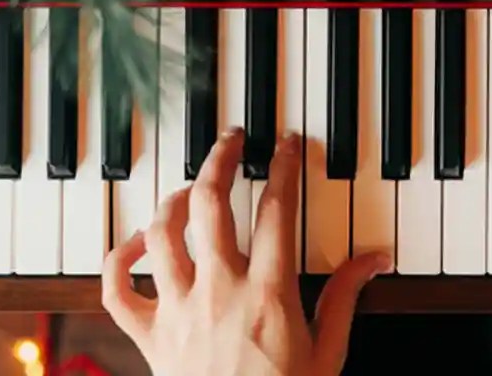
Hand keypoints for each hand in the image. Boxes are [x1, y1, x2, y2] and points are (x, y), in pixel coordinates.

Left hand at [101, 128, 389, 375]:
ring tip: (189, 184)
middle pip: (209, 203)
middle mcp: (217, 291)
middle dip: (219, 158)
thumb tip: (374, 259)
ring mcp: (177, 311)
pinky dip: (121, 257)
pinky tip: (139, 242)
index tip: (286, 144)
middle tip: (230, 139)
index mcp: (267, 293)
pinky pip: (117, 287)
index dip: (283, 166)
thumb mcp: (328, 353)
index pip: (276, 209)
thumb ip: (345, 298)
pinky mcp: (149, 335)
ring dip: (172, 198)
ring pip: (161, 232)